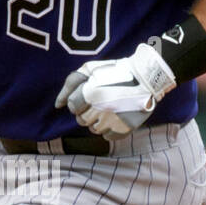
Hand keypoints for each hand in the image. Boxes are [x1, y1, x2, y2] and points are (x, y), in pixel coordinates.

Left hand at [54, 42, 176, 137]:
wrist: (147, 77)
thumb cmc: (116, 71)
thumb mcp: (91, 69)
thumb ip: (70, 85)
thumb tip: (58, 105)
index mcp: (91, 93)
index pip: (73, 107)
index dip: (80, 101)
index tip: (90, 95)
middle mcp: (100, 109)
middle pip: (81, 120)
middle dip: (88, 111)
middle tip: (101, 101)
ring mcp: (112, 121)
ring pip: (94, 129)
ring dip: (98, 120)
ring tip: (110, 108)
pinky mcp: (123, 129)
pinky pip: (107, 136)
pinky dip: (110, 128)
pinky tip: (118, 116)